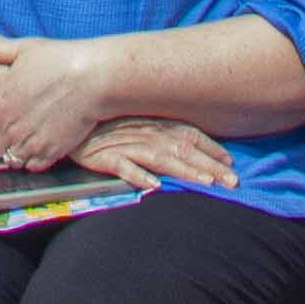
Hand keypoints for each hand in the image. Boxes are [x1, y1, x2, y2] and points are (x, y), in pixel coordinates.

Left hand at [0, 35, 120, 172]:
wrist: (93, 78)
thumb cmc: (59, 59)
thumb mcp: (24, 48)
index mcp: (0, 103)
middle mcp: (11, 126)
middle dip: (3, 138)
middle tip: (17, 126)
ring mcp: (30, 142)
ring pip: (12, 159)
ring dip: (18, 151)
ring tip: (30, 136)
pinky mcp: (51, 152)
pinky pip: (33, 167)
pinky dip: (35, 160)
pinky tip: (43, 144)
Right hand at [73, 116, 231, 193]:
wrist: (70, 118)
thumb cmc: (106, 120)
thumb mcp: (138, 121)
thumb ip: (163, 132)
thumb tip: (191, 146)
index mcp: (156, 123)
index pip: (190, 134)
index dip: (212, 148)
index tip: (231, 162)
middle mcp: (146, 133)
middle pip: (184, 149)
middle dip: (211, 166)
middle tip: (233, 181)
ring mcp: (126, 145)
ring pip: (161, 158)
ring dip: (184, 170)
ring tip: (205, 184)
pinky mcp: (105, 157)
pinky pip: (124, 167)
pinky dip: (139, 175)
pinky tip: (154, 185)